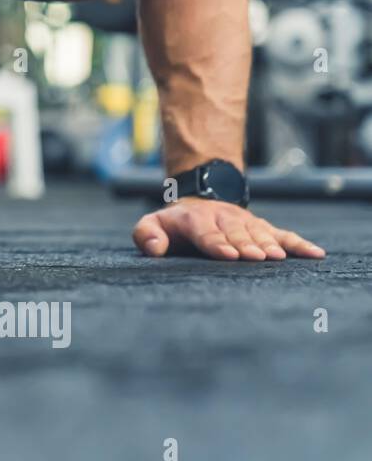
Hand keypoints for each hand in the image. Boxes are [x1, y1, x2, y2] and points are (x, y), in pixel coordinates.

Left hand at [132, 198, 324, 260]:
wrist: (199, 202)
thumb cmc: (173, 225)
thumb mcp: (151, 224)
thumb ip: (146, 234)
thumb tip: (154, 247)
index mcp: (195, 220)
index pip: (206, 233)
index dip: (217, 244)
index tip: (229, 255)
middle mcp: (223, 218)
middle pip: (236, 233)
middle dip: (247, 245)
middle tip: (258, 258)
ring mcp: (245, 222)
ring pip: (260, 233)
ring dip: (270, 245)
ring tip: (279, 258)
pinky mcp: (263, 228)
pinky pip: (283, 234)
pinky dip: (299, 244)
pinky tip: (315, 254)